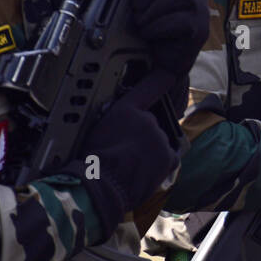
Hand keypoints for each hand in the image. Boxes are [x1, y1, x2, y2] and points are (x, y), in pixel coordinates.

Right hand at [72, 82, 178, 232]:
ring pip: (159, 141)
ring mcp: (160, 139)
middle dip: (141, 134)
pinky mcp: (169, 158)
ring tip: (129, 164)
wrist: (101, 186)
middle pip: (150, 123)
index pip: (149, 88)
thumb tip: (119, 123)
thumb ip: (115, 120)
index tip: (170, 74)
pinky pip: (169, 157)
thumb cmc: (90, 161)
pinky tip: (144, 169)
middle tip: (122, 150)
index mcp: (126, 109)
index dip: (159, 80)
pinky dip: (160, 163)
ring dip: (149, 150)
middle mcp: (147, 120)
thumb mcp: (96, 129)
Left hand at [130, 0, 209, 80]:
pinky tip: (148, 31)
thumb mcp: (143, 5)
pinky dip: (159, 25)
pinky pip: (182, 19)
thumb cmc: (153, 30)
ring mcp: (200, 11)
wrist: (164, 63)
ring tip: (140, 19)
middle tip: (135, 3)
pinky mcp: (199, 30)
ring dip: (155, 5)